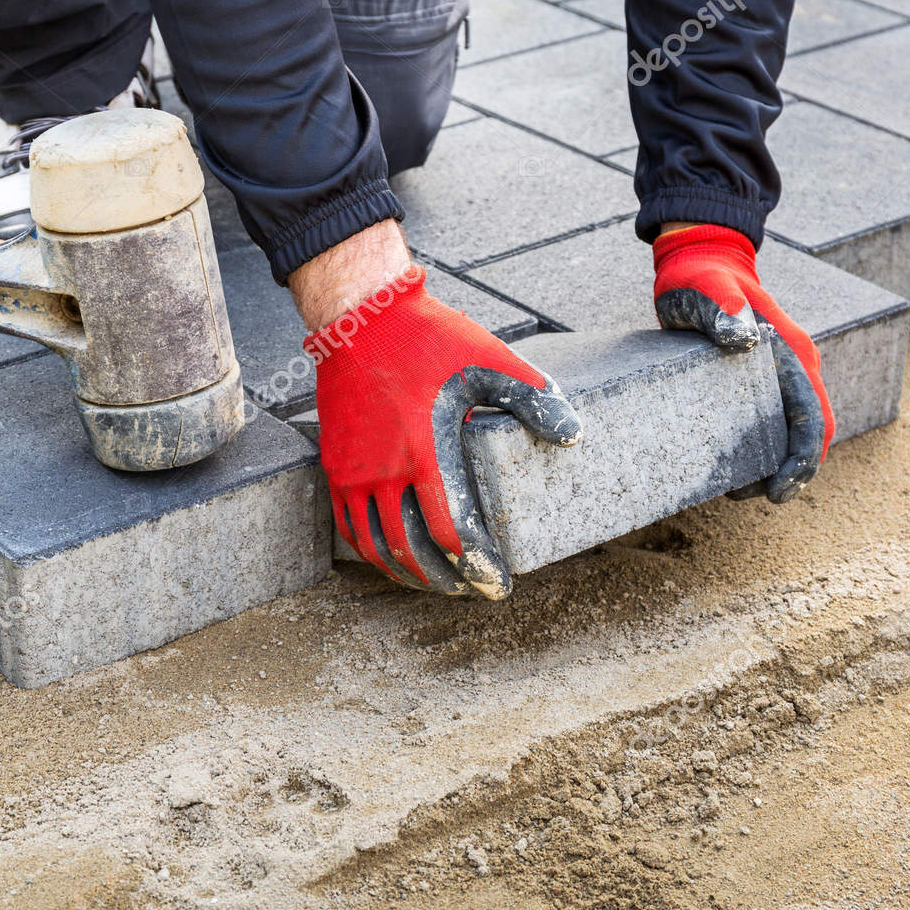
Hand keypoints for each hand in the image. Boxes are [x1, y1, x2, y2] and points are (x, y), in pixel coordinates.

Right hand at [305, 268, 581, 598]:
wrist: (359, 318)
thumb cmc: (427, 338)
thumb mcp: (488, 360)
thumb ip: (533, 399)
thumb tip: (574, 434)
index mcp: (426, 451)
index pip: (452, 531)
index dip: (477, 565)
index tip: (498, 582)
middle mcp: (385, 472)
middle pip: (414, 550)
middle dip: (446, 581)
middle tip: (473, 592)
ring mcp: (354, 473)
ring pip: (377, 547)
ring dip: (407, 575)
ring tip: (435, 585)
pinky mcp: (335, 468)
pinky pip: (348, 527)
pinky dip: (371, 554)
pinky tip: (392, 560)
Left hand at [653, 223, 833, 502]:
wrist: (700, 259)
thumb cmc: (701, 277)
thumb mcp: (706, 291)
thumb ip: (721, 309)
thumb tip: (741, 340)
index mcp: (793, 354)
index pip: (813, 417)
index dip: (802, 459)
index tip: (778, 491)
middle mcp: (797, 367)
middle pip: (810, 430)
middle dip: (792, 471)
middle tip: (757, 496)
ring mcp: (782, 373)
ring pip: (792, 428)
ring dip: (775, 461)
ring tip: (737, 488)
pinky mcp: (761, 377)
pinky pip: (773, 418)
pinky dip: (761, 445)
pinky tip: (731, 463)